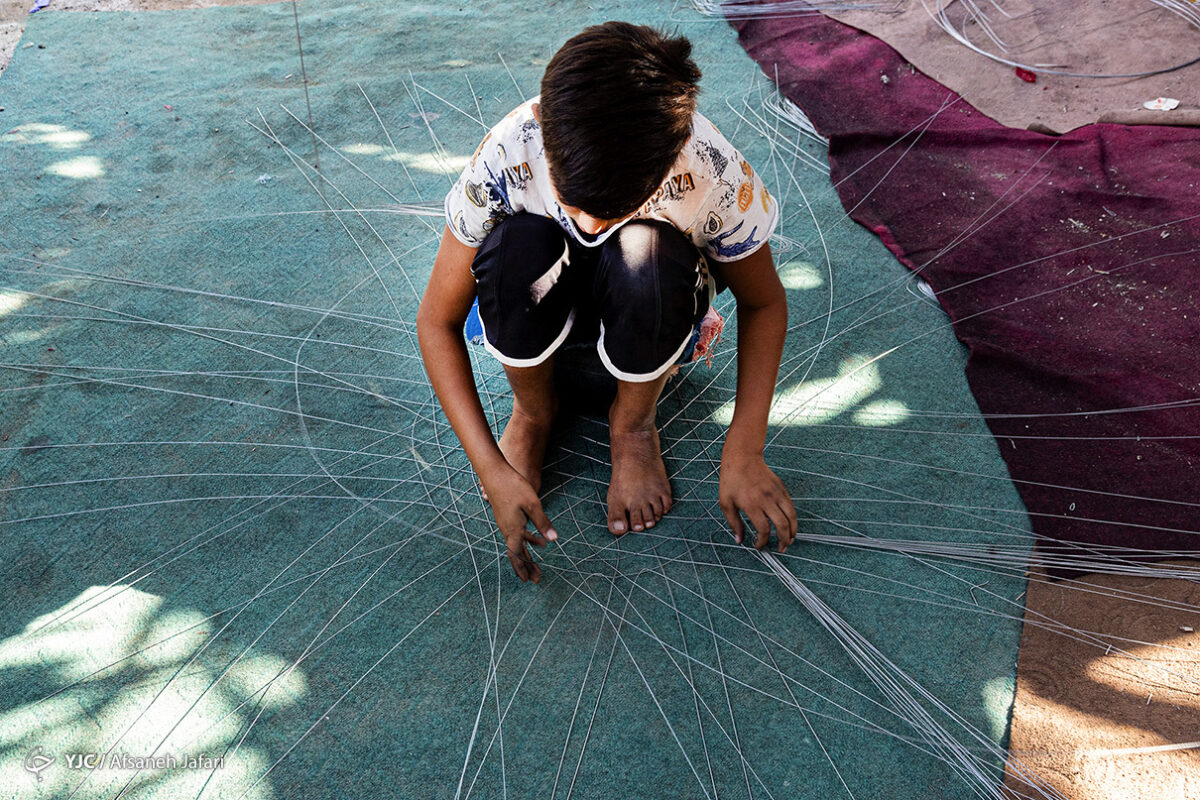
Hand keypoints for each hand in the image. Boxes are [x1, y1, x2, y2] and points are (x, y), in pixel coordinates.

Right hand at [481, 465, 557, 582]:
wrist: (494, 472)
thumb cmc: (513, 486)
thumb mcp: (532, 504)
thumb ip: (542, 522)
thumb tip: (554, 540)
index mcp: (513, 529)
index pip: (517, 554)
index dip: (523, 568)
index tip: (529, 580)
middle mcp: (507, 529)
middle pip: (517, 553)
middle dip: (527, 567)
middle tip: (535, 580)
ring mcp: (506, 523)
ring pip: (518, 544)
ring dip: (528, 556)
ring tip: (538, 566)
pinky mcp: (507, 516)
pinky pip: (518, 534)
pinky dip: (528, 541)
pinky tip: (539, 542)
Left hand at [718, 450, 796, 551]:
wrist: (742, 458)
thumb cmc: (731, 480)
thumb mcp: (725, 503)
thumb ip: (733, 523)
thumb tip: (739, 540)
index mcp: (752, 505)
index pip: (764, 529)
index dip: (763, 541)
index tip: (758, 545)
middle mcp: (766, 500)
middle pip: (782, 525)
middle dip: (783, 541)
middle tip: (781, 549)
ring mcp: (776, 493)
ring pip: (791, 516)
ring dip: (793, 531)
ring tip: (790, 541)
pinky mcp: (781, 488)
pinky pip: (791, 506)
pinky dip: (793, 518)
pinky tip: (789, 525)